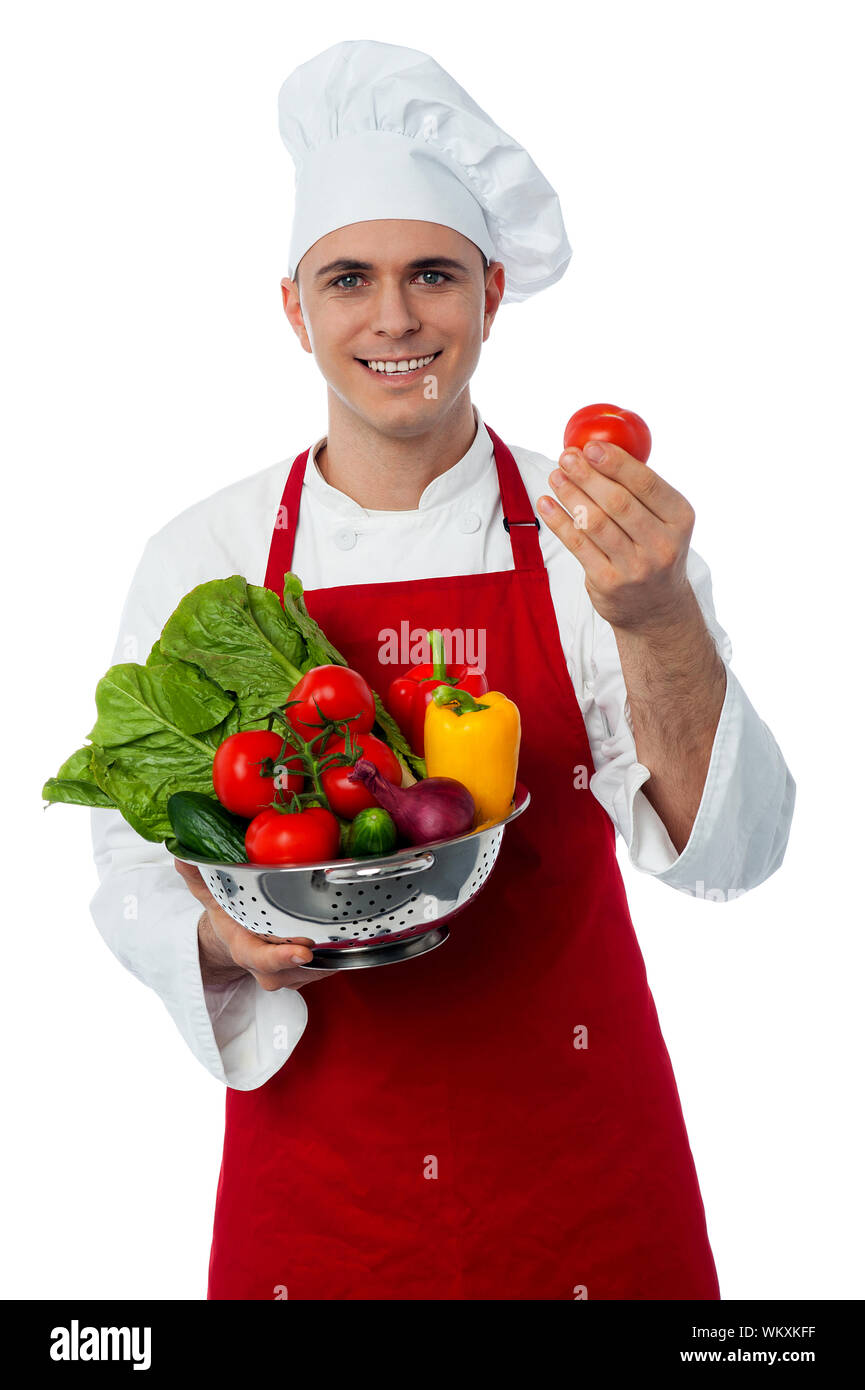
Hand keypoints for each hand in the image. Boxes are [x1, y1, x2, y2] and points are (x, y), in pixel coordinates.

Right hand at [174, 860, 333, 992]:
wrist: (235, 945)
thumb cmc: (229, 919)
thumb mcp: (214, 899)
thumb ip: (199, 879)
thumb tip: (181, 856)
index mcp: (245, 950)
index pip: (264, 959)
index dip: (283, 957)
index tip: (303, 951)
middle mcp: (265, 969)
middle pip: (292, 969)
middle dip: (312, 957)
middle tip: (329, 939)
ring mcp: (286, 976)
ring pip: (313, 972)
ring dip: (327, 956)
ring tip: (339, 935)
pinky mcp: (304, 976)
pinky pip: (325, 971)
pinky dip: (335, 956)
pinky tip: (341, 938)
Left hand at [537, 441, 696, 631]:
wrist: (656, 609)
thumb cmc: (654, 549)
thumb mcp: (665, 521)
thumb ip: (640, 489)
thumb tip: (598, 448)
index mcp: (680, 519)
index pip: (647, 484)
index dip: (616, 462)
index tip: (591, 446)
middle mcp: (662, 545)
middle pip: (618, 502)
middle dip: (588, 475)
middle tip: (566, 457)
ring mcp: (635, 567)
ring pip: (595, 523)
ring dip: (571, 495)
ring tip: (555, 476)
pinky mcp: (608, 582)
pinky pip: (578, 545)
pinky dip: (559, 521)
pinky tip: (546, 503)